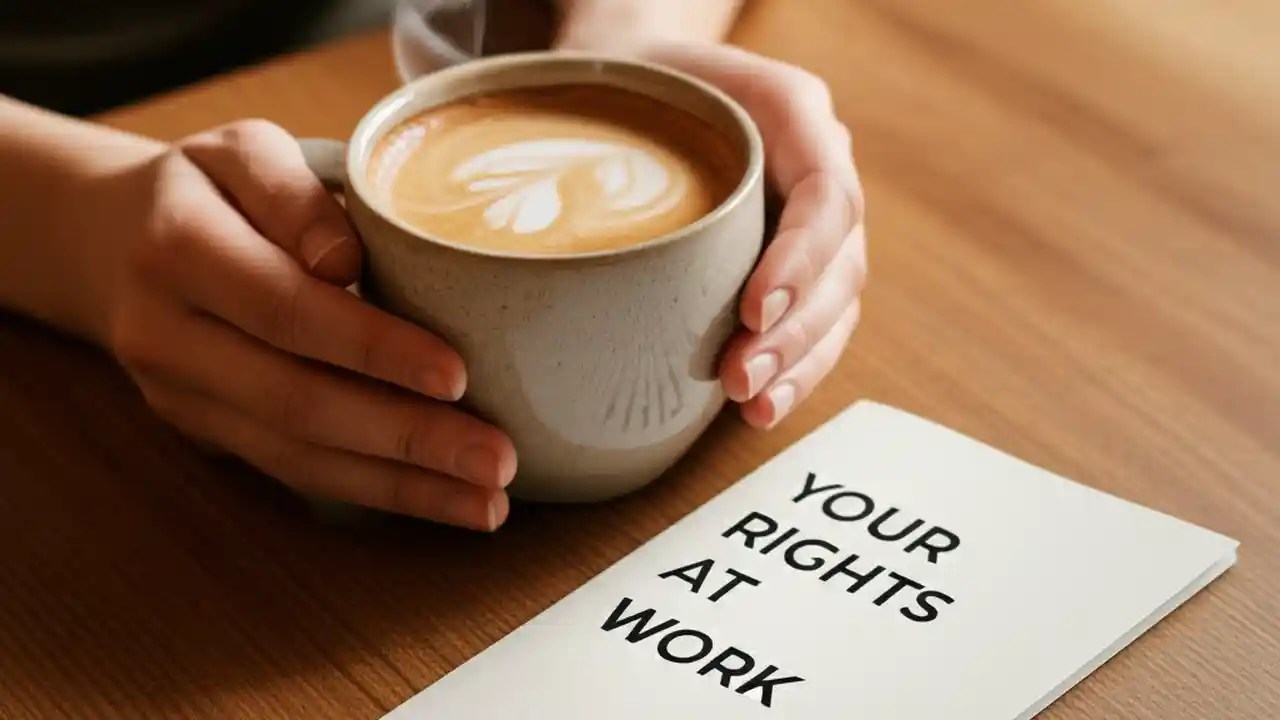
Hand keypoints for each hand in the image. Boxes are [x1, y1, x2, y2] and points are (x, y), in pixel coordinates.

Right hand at [98, 120, 514, 529]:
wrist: (111, 242)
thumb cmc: (208, 187)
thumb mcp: (242, 152)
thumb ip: (293, 194)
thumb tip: (344, 259)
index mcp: (177, 249)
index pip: (286, 309)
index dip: (372, 349)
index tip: (458, 377)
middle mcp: (167, 335)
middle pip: (297, 401)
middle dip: (406, 438)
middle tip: (497, 460)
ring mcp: (181, 397)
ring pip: (297, 457)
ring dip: (400, 486)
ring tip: (487, 504)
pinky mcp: (206, 433)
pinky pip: (293, 471)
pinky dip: (372, 490)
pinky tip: (440, 501)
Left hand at [637, 43, 866, 428]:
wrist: (641, 70)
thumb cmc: (632, 78)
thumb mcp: (630, 73)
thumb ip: (632, 127)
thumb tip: (580, 215)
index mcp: (796, 115)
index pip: (827, 196)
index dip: (800, 260)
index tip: (753, 309)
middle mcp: (821, 166)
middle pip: (843, 263)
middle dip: (796, 332)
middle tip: (740, 377)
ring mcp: (816, 219)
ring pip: (839, 303)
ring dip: (800, 362)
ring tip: (753, 404)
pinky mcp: (798, 261)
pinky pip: (817, 322)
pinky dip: (795, 369)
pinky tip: (760, 406)